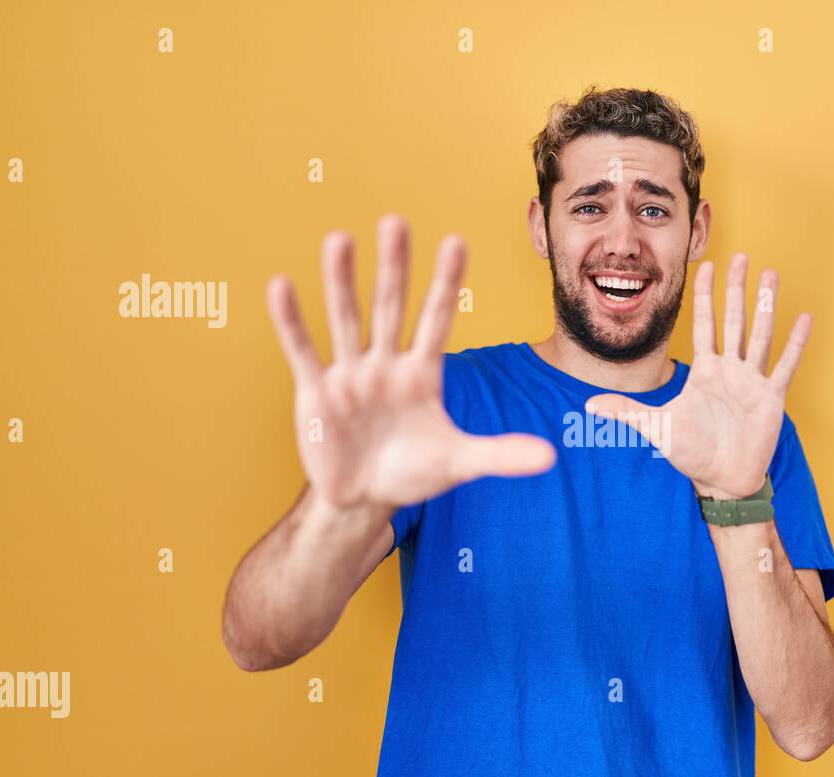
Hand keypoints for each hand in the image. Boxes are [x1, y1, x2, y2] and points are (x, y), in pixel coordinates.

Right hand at [266, 214, 556, 509]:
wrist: (364, 498)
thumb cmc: (413, 471)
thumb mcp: (459, 463)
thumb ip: (500, 454)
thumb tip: (552, 458)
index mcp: (423, 373)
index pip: (437, 319)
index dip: (445, 283)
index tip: (456, 240)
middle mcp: (386, 364)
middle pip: (391, 307)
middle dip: (394, 267)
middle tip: (396, 220)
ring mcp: (350, 374)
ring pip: (346, 319)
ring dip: (341, 281)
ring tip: (340, 238)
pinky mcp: (316, 393)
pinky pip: (304, 351)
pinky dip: (292, 322)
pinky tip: (281, 286)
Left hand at [584, 253, 810, 499]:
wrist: (720, 480)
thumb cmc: (691, 453)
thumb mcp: (654, 426)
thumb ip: (624, 410)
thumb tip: (587, 404)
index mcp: (704, 370)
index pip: (705, 323)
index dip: (705, 294)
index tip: (707, 265)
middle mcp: (730, 370)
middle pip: (734, 319)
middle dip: (737, 287)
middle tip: (744, 256)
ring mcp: (752, 381)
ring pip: (760, 334)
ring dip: (766, 304)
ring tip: (771, 274)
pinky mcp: (771, 398)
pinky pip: (784, 365)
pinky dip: (795, 343)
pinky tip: (804, 318)